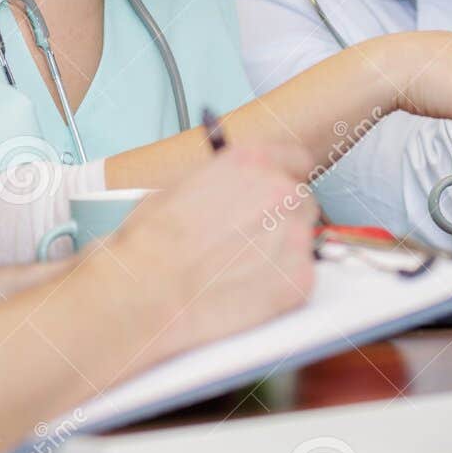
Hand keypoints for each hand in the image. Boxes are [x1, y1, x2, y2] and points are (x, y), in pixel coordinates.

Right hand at [110, 143, 317, 354]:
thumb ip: (219, 184)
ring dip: (280, 251)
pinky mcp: (299, 280)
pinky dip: (281, 286)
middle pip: (301, 202)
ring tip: (239, 270)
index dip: (284, 179)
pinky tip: (246, 290)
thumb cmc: (151, 246)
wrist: (148, 293)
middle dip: (281, 219)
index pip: (295, 159)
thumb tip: (227, 191)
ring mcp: (295, 237)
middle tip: (250, 241)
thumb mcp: (178, 189)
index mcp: (251, 162)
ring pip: (304, 241)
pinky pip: (302, 277)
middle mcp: (280, 192)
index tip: (277, 193)